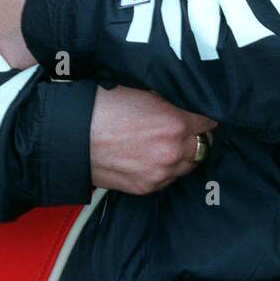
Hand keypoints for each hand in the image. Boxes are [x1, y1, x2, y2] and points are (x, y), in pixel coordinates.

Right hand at [89, 86, 216, 193]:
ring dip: (184, 154)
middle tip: (184, 128)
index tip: (198, 113)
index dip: (203, 115)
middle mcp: (173, 152)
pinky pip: (168, 179)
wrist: (71, 137)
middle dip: (196, 136)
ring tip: (168, 144)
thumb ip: (168, 101)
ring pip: (189, 165)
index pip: (208, 122)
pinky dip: (166, 169)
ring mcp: (161, 174)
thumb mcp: (142, 92)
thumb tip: (181, 104)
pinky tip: (153, 157)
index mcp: (175, 124)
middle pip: (203, 146)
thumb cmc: (102, 107)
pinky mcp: (147, 188)